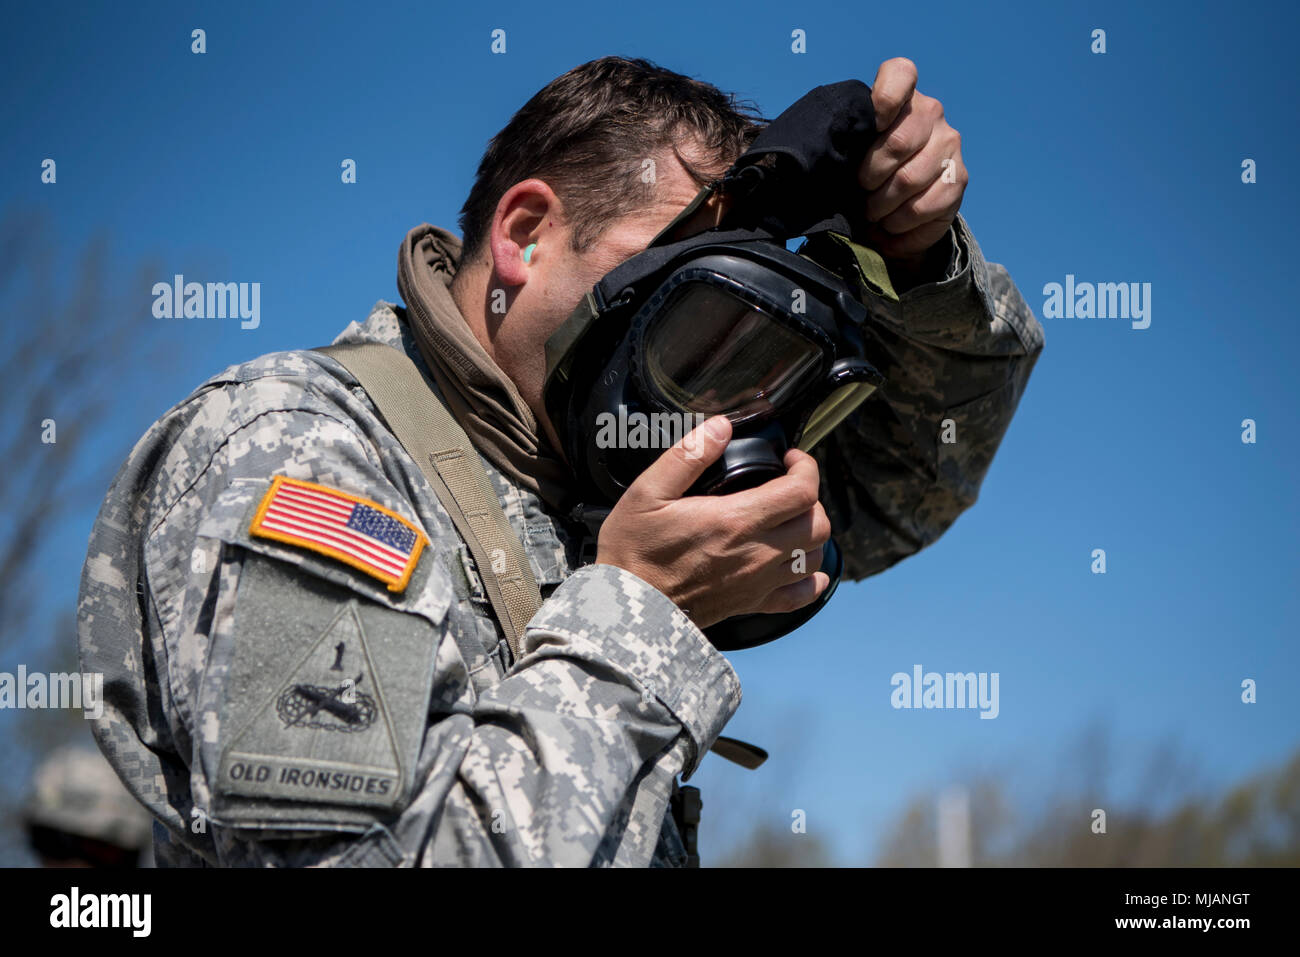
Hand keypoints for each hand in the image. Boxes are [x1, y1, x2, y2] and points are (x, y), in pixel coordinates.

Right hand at [596, 416, 831, 628]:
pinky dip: (810, 577)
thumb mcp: (649, 493)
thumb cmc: (634, 551)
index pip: (802, 491)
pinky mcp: (753, 604)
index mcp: (736, 521)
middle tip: (787, 487)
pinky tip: (795, 564)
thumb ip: (688, 456)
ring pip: (816, 557)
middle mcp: (757, 554)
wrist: (629, 608)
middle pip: (818, 524)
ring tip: (789, 521)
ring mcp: (759, 583)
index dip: (805, 468)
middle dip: (810, 498)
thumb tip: (721, 427)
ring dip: (811, 534)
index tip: (789, 460)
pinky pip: (802, 595)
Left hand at [859, 57, 967, 266]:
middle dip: (869, 177)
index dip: (883, 99)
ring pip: (909, 181)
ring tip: (872, 214)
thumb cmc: (864, 167)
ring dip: (881, 207)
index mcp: (903, 95)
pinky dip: (898, 229)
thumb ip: (847, 138)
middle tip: (860, 192)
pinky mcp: (959, 179)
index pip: (900, 74)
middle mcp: (932, 113)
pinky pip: (924, 209)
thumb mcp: (852, 148)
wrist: (896, 201)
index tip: (872, 125)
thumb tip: (830, 150)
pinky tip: (888, 230)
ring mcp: (949, 145)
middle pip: (897, 142)